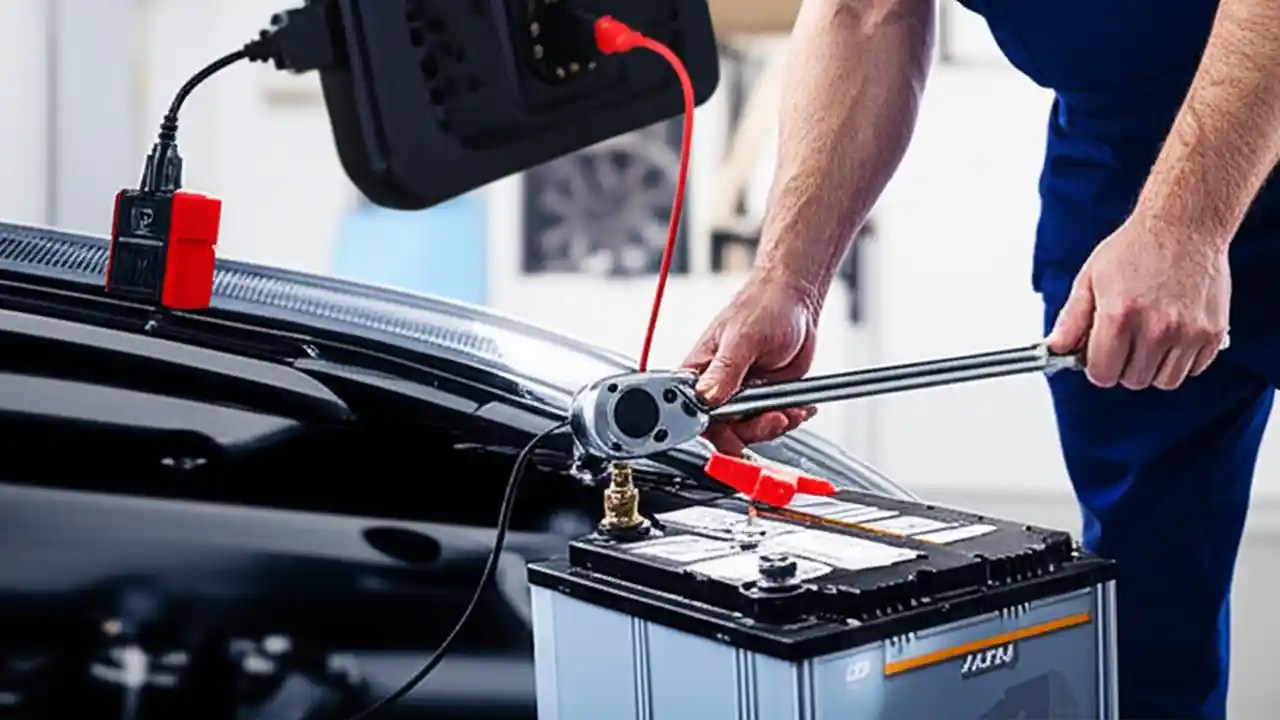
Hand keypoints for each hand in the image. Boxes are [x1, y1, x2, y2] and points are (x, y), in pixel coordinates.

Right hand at [683, 274, 820, 454]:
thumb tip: (708, 396)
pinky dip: (788, 418)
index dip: (713, 430)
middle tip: (774, 417)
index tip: (735, 435)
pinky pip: (771, 419)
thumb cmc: (763, 306)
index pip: (694, 414)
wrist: (796, 300)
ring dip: (774, 426)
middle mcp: (717, 386)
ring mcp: (741, 393)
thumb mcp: (743, 338)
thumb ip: (725, 370)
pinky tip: (798, 407)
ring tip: (790, 410)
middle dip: (754, 430)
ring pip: (751, 429)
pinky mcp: (763, 395)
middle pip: (726, 429)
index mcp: (698, 372)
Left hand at [1046, 217, 1230, 390]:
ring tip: (1148, 338)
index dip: (1096, 367)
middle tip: (1125, 340)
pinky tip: (1172, 335)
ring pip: (1165, 381)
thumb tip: (1055, 349)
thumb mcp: (1091, 278)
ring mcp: (1189, 332)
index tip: (1099, 355)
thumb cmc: (1135, 248)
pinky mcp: (1214, 332)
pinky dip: (1181, 360)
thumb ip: (1072, 319)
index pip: (1103, 373)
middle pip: (1133, 380)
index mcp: (1120, 315)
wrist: (1184, 225)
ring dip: (1153, 367)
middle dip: (1123, 366)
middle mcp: (1156, 327)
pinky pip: (1193, 369)